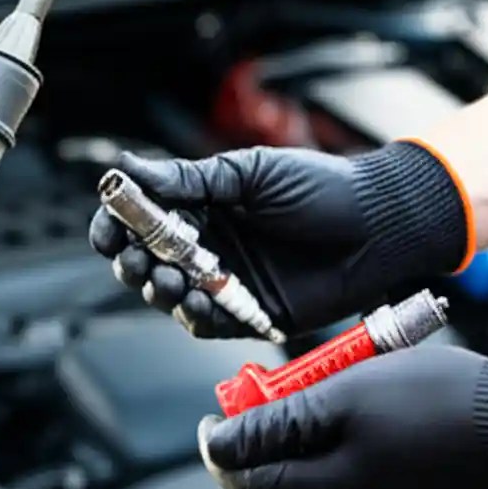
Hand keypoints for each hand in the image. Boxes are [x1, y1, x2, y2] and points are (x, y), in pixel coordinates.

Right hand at [88, 142, 468, 336]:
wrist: (379, 226)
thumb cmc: (322, 189)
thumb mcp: (250, 173)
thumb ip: (188, 178)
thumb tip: (127, 167)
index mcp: (202, 206)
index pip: (142, 218)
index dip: (117, 225)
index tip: (108, 228)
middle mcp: (207, 245)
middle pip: (145, 259)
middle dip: (128, 261)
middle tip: (131, 258)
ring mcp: (226, 281)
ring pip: (169, 294)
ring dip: (157, 288)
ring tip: (166, 279)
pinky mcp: (248, 314)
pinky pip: (207, 321)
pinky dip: (194, 314)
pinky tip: (196, 301)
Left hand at [198, 347, 487, 488]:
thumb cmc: (439, 402)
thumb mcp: (346, 394)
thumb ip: (280, 422)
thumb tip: (223, 441)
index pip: (252, 485)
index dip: (223, 453)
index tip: (213, 420)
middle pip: (288, 483)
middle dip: (268, 438)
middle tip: (266, 392)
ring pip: (330, 479)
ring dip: (312, 439)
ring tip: (320, 389)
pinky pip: (372, 478)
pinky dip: (355, 447)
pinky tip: (370, 410)